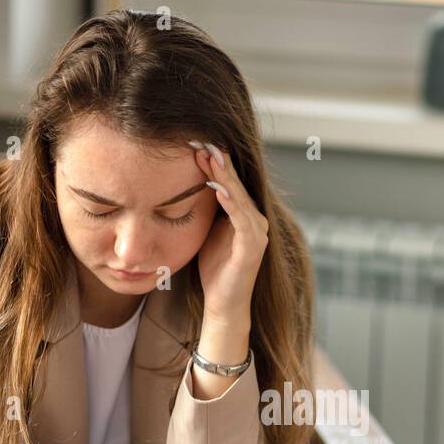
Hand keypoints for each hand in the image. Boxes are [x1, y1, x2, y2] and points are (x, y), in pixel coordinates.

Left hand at [190, 141, 268, 329]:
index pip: (229, 181)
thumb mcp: (207, 231)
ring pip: (239, 197)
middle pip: (235, 184)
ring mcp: (257, 233)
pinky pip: (241, 220)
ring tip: (209, 157)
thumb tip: (186, 184)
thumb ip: (205, 209)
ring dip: (224, 177)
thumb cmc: (214, 269)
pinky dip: (231, 203)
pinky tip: (218, 189)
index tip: (194, 141)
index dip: (214, 161)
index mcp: (244, 213)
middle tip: (200, 139)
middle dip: (218, 162)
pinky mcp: (253, 248)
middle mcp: (255, 219)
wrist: (223, 304)